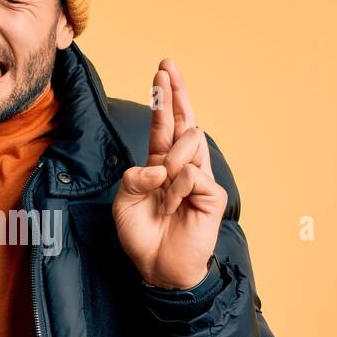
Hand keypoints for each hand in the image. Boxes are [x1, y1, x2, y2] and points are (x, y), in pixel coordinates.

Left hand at [112, 58, 227, 288]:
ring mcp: (199, 178)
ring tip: (163, 187)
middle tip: (166, 68)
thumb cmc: (142, 235)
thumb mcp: (124, 203)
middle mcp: (182, 166)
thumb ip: (135, 178)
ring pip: (190, 141)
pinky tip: (173, 203)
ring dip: (171, 158)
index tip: (163, 70)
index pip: (165, 125)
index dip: (165, 98)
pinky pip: (193, 173)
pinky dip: (177, 186)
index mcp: (161, 164)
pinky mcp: (212, 194)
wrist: (158, 268)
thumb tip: (159, 166)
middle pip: (185, 120)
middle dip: (176, 92)